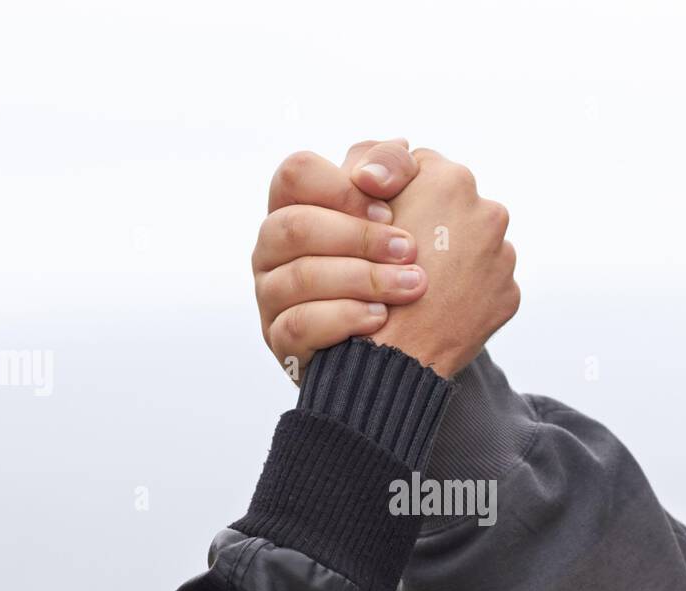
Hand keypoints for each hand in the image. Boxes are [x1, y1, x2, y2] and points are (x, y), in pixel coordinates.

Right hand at [253, 140, 427, 381]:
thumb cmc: (402, 269)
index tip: (390, 210)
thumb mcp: (409, 211)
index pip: (296, 174)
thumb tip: (394, 149)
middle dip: (358, 237)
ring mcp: (272, 298)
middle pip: (294, 227)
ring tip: (412, 286)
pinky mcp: (283, 344)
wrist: (409, 346)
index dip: (341, 188)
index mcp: (298, 206)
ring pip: (298, 277)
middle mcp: (274, 250)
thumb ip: (398, 172)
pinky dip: (345, 318)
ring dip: (362, 278)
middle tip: (409, 250)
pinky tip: (382, 318)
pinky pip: (300, 326)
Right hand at [368, 149, 517, 377]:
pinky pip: (486, 284)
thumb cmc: (360, 281)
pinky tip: (438, 308)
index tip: (383, 220)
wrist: (389, 358)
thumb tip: (399, 156)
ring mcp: (503, 256)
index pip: (420, 168)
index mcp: (449, 180)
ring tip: (419, 286)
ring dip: (450, 259)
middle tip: (402, 255)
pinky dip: (465, 293)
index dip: (395, 194)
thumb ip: (376, 168)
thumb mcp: (351, 206)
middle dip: (430, 224)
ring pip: (472, 245)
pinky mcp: (508, 296)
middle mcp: (487, 211)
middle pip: (453, 205)